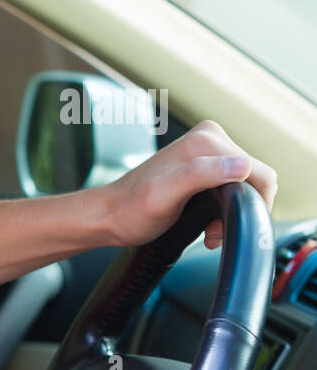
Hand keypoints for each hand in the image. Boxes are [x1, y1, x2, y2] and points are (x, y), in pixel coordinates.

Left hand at [97, 120, 276, 248]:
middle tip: (211, 231)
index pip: (261, 173)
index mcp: (206, 141)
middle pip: (255, 179)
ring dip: (232, 211)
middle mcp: (209, 138)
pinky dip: (224, 207)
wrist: (109, 215)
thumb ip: (201, 176)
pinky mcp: (203, 162)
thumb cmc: (131, 211)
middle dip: (240, 209)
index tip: (221, 227)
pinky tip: (206, 220)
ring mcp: (207, 149)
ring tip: (207, 229)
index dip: (252, 206)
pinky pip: (232, 185)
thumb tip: (241, 166)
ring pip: (245, 185)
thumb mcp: (164, 196)